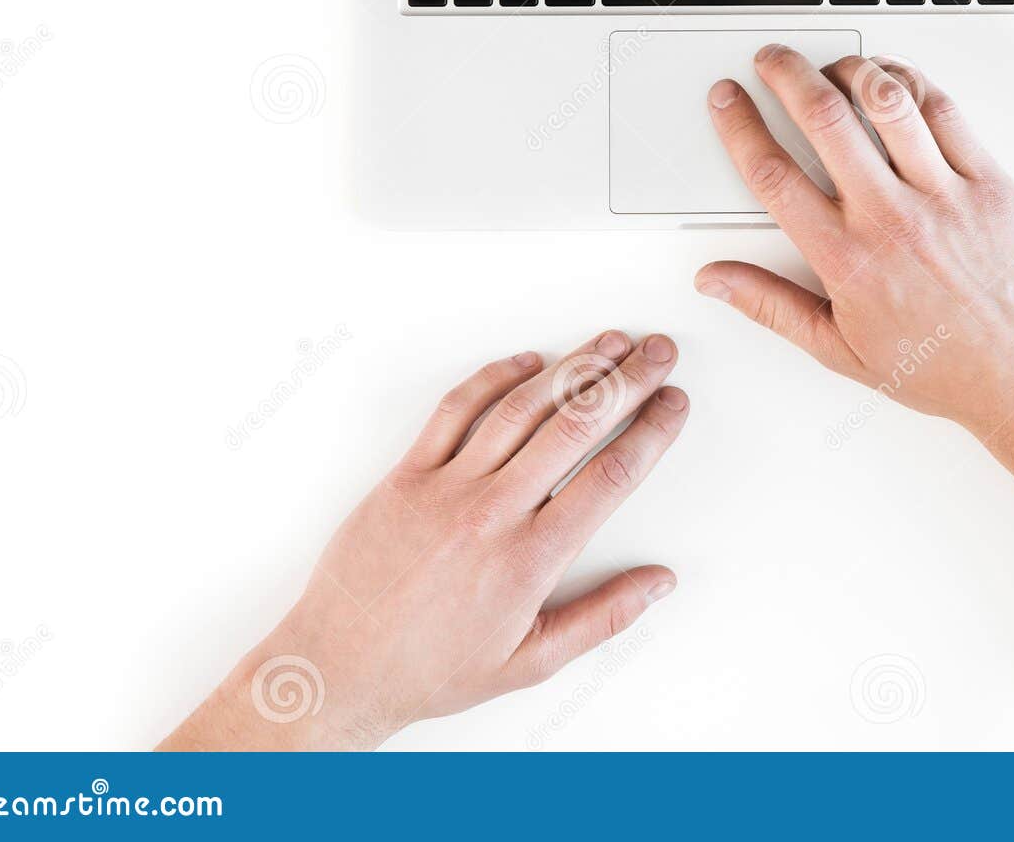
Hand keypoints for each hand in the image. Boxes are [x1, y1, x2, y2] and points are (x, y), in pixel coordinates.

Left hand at [160, 331, 685, 749]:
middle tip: (658, 352)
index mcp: (530, 560)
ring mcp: (446, 487)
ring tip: (610, 344)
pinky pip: (454, 410)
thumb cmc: (430, 669)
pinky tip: (527, 361)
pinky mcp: (406, 475)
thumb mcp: (530, 660)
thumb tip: (659, 583)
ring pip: (521, 408)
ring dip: (573, 368)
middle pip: (575, 426)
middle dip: (627, 381)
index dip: (652, 432)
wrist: (338, 668)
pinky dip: (494, 378)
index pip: (610, 476)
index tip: (674, 404)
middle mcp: (492, 513)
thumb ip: (603, 617)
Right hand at [695, 45, 1013, 471]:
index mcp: (847, 260)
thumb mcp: (841, 351)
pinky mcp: (990, 183)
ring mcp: (944, 196)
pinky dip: (913, 83)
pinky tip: (895, 80)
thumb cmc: (944, 368)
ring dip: (850, 67)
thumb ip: (771, 305)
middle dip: (786, 73)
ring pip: (887, 101)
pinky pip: (946, 113)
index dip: (739, 125)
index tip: (727, 100)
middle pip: (824, 118)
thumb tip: (716, 279)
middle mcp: (892, 219)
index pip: (772, 174)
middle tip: (772, 59)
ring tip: (833, 65)